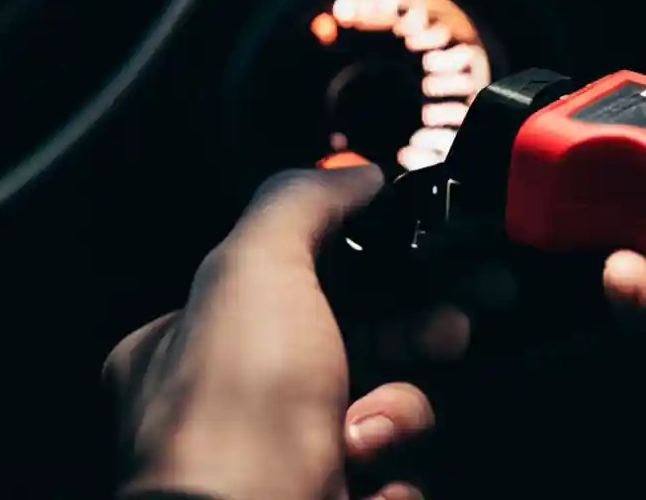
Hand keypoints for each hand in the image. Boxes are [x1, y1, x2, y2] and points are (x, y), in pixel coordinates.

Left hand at [103, 167, 452, 499]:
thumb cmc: (235, 414)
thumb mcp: (254, 267)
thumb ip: (301, 203)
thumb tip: (354, 177)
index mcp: (194, 341)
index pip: (297, 277)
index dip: (367, 260)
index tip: (422, 251)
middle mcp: (232, 405)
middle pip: (354, 339)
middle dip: (411, 329)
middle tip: (450, 325)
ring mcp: (283, 463)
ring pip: (383, 410)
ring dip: (398, 414)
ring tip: (369, 433)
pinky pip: (395, 479)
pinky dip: (396, 480)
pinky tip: (369, 483)